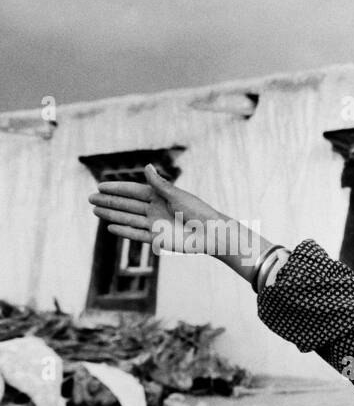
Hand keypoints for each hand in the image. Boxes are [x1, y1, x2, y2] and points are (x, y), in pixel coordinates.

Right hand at [87, 165, 257, 262]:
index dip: (117, 188)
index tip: (100, 186)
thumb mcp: (177, 196)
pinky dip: (124, 232)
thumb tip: (146, 166)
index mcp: (160, 196)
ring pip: (128, 219)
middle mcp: (155, 210)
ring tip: (95, 211)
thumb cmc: (198, 212)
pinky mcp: (158, 239)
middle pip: (127, 204)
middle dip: (109, 201)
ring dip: (112, 215)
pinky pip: (136, 235)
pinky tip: (110, 228)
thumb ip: (159, 184)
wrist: (211, 234)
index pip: (133, 190)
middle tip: (90, 198)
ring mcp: (155, 225)